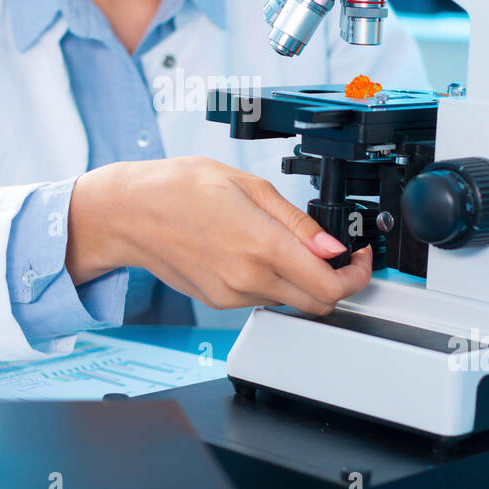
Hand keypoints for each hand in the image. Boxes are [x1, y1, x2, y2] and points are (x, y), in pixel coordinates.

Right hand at [67, 157, 371, 314]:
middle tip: (339, 256)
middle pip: (317, 303)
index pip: (330, 285)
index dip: (357, 276)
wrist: (128, 213)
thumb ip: (296, 222)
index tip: (360, 258)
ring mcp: (231, 295)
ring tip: (290, 245)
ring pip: (290, 301)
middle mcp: (247, 279)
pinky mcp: (218, 301)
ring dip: (303, 281)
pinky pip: (262, 298)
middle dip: (337, 282)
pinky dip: (274, 282)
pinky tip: (258, 253)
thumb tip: (332, 246)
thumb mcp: (247, 185)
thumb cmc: (178, 188)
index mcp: (260, 245)